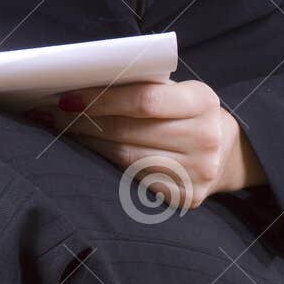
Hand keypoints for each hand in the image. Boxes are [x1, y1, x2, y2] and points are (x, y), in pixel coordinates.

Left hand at [25, 78, 265, 208]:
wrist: (229, 152)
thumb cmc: (191, 112)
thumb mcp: (180, 91)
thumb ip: (145, 87)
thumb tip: (84, 86)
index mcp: (202, 101)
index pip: (144, 100)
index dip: (102, 99)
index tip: (68, 97)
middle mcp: (205, 138)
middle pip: (130, 131)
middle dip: (86, 122)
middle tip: (54, 115)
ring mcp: (198, 172)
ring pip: (128, 158)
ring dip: (90, 144)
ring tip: (65, 132)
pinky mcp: (188, 197)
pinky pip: (137, 180)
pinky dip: (109, 165)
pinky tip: (92, 153)